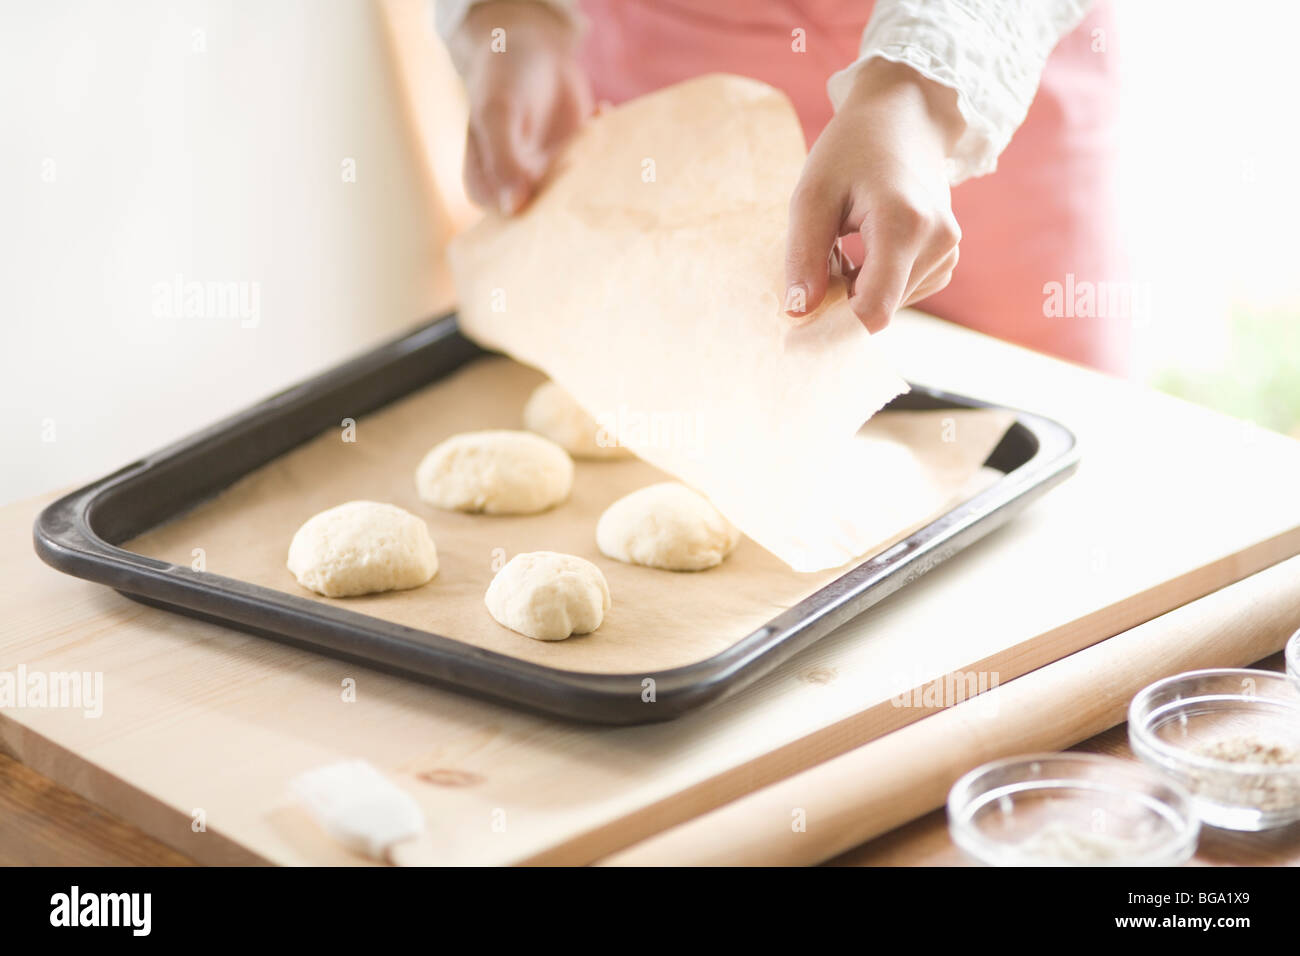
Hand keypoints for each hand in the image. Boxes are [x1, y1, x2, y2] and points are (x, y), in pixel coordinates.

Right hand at [450, 2, 590, 213]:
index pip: (510, 217)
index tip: (563, 176)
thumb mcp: (498, 114)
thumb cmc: (504, 77)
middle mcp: (514, 189)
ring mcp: (545, 178)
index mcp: (484, 185)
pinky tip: (600, 112)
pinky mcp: (571, 164)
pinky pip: (593, 170)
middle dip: (571, 194)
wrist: (531, 48)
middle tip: (589, 164)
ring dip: (591, 170)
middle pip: (545, 212)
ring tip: (596, 136)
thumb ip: (503, 160)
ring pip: (572, 194)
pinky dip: (603, 144)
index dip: (538, 208)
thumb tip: (513, 209)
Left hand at [784, 59, 963, 331]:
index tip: (801, 317)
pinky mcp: (947, 259)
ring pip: (888, 305)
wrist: (904, 118)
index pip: (872, 311)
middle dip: (841, 299)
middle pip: (878, 310)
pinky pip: (901, 293)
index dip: (833, 325)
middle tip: (823, 255)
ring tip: (846, 242)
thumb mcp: (813, 194)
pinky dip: (875, 282)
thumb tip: (799, 312)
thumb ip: (803, 255)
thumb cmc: (851, 149)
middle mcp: (938, 244)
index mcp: (904, 225)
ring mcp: (948, 252)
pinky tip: (866, 248)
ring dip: (857, 289)